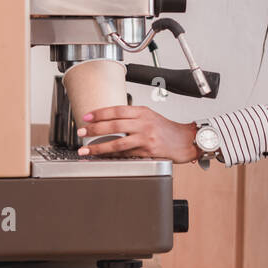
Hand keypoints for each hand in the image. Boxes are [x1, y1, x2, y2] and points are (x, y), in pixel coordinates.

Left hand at [77, 106, 199, 162]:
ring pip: (117, 142)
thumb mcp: (150, 116)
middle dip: (94, 128)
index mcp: (143, 112)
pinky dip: (113, 156)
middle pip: (114, 125)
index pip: (117, 110)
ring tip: (86, 149)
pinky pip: (126, 154)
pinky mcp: (148, 151)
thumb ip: (132, 117)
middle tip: (81, 131)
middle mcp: (144, 123)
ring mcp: (146, 138)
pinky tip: (103, 157)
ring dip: (99, 146)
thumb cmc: (167, 130)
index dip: (100, 113)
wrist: (186, 141)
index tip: (87, 117)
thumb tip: (109, 121)